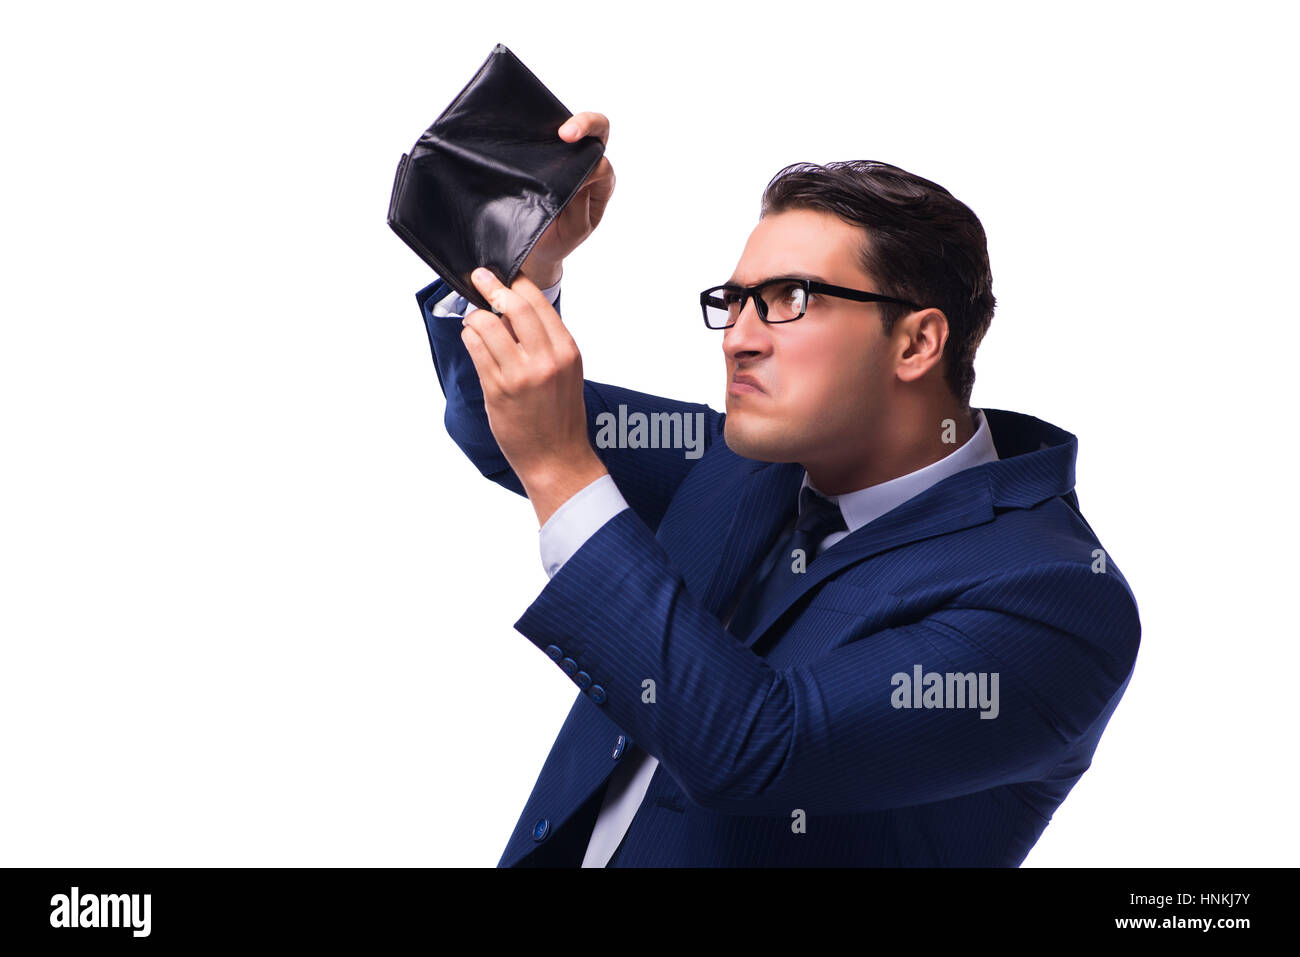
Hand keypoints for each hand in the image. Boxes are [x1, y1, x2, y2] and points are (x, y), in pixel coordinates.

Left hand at [461, 266, 607, 525]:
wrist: (557, 458)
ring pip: (487, 324)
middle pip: (513, 304)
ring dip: (475, 316)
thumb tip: (514, 307)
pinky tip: (473, 339)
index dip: (516, 283)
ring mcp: (520, 375)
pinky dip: (470, 337)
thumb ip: (546, 341)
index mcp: (566, 350)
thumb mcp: (566, 371)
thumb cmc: (560, 415)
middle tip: (479, 278)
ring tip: (475, 320)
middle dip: (491, 286)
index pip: (537, 300)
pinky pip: (476, 348)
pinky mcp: (497, 390)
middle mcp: (546, 360)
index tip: (503, 275)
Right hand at [519, 111, 615, 287]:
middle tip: (565, 133)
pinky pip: (547, 135)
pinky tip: (528, 127)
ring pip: (572, 129)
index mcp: (600, 185)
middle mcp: (588, 166)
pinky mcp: (546, 153)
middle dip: (586, 124)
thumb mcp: (574, 230)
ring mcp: (567, 157)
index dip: (590, 165)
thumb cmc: (557, 239)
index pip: (602, 166)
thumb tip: (579, 180)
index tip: (573, 174)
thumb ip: (581, 207)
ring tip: (544, 126)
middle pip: (598, 133)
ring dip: (560, 121)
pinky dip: (541, 127)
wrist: (532, 245)